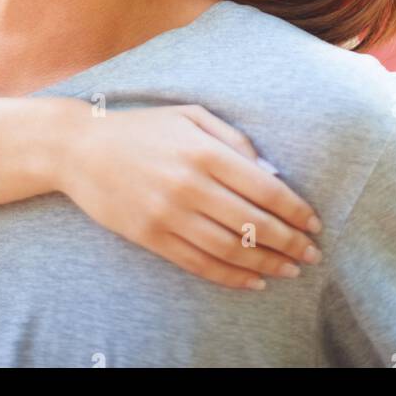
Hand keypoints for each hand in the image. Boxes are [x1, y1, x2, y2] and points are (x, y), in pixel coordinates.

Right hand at [56, 101, 322, 288]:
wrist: (81, 149)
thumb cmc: (143, 127)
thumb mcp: (190, 114)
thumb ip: (232, 138)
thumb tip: (268, 170)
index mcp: (204, 150)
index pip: (264, 188)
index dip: (294, 210)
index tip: (314, 223)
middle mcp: (190, 184)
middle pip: (253, 223)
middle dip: (289, 242)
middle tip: (312, 254)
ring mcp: (169, 214)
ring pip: (229, 249)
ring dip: (266, 264)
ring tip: (290, 271)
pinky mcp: (151, 237)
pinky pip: (198, 263)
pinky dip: (230, 276)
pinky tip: (252, 281)